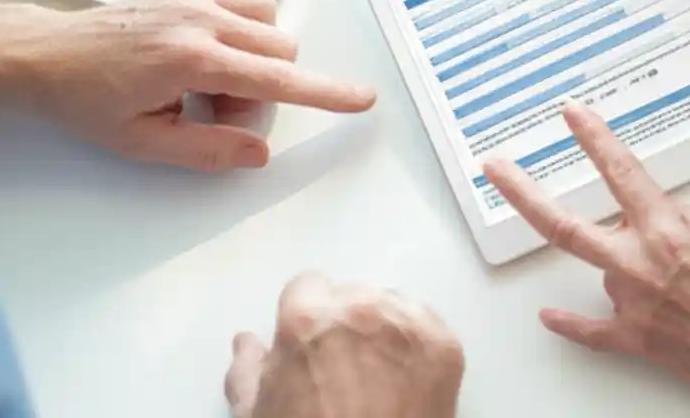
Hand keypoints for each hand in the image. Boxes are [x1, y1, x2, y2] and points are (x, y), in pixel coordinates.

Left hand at [7, 0, 375, 171]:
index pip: (277, 81)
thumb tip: (258, 152)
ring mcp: (197, 0)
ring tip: (209, 85)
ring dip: (258, 62)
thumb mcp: (142, 144)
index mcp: (191, 60)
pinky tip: (209, 59)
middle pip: (281, 54)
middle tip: (215, 114)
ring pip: (271, 28)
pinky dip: (246, 36)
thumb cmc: (85, 97)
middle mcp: (201, 21)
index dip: (325, 94)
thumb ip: (207, 151)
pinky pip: (250, 7)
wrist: (46, 53)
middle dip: (265, 92)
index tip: (360, 99)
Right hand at [225, 273, 464, 417]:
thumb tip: (246, 342)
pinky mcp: (443, 344)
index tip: (313, 340)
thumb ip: (247, 370)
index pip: (308, 286)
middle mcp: (359, 308)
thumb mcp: (258, 414)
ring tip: (378, 371)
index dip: (309, 315)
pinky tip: (405, 374)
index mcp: (307, 318)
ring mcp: (406, 324)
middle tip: (345, 363)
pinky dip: (415, 342)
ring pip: (391, 304)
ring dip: (383, 327)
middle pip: (352, 293)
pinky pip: (426, 323)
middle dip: (347, 320)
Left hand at [483, 102, 689, 414]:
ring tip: (677, 283)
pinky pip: (590, 329)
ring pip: (602, 268)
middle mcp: (638, 262)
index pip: (619, 170)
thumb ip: (677, 219)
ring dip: (625, 265)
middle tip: (497, 169)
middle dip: (522, 191)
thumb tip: (651, 215)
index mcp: (665, 228)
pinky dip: (569, 322)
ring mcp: (630, 302)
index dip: (592, 137)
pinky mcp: (635, 339)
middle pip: (562, 222)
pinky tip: (549, 314)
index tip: (572, 114)